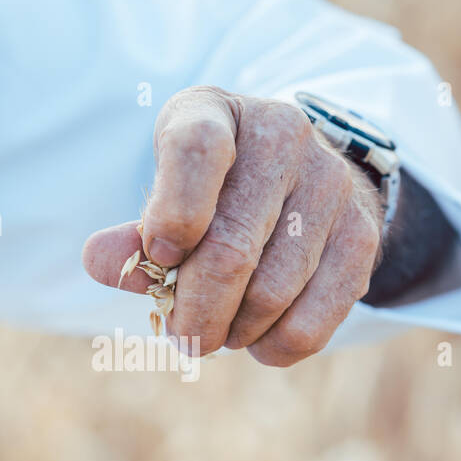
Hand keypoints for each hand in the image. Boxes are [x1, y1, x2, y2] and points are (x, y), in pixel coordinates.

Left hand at [83, 85, 383, 365]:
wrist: (301, 179)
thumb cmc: (212, 191)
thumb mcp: (167, 194)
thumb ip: (134, 234)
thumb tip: (98, 260)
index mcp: (215, 112)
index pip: (197, 150)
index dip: (173, 215)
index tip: (158, 257)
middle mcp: (282, 135)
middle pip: (231, 247)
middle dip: (196, 311)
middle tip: (182, 338)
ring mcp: (329, 183)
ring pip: (272, 292)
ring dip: (234, 331)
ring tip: (219, 331)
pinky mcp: (362, 234)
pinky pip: (314, 319)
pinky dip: (275, 348)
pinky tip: (257, 341)